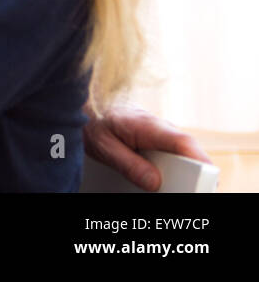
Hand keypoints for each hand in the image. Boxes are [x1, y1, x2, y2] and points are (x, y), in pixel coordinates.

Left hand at [84, 103, 212, 190]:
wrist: (86, 103)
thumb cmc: (93, 121)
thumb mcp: (104, 146)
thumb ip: (130, 165)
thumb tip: (155, 183)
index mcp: (149, 126)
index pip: (184, 143)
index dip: (199, 162)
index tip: (206, 180)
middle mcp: (161, 127)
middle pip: (188, 153)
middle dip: (189, 172)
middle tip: (181, 189)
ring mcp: (161, 132)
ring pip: (181, 155)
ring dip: (178, 171)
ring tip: (167, 185)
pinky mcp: (157, 139)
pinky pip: (170, 155)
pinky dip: (169, 167)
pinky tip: (158, 178)